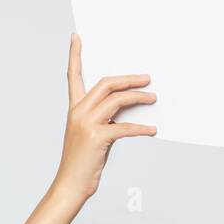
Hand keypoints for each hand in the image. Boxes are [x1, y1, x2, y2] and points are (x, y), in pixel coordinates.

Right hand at [53, 33, 157, 200]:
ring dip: (139, 98)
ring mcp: (86, 124)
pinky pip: (124, 127)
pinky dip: (141, 128)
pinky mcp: (96, 138)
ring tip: (153, 98)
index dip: (75, 56)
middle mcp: (78, 112)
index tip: (77, 38)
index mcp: (74, 109)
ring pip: (116, 100)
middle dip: (128, 79)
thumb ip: (103, 119)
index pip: (73, 76)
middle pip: (105, 84)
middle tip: (146, 78)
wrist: (70, 185)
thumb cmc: (81, 163)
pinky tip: (152, 129)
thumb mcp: (90, 135)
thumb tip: (125, 108)